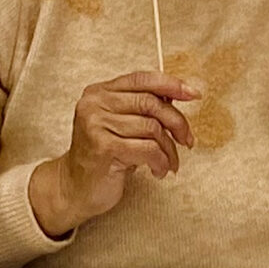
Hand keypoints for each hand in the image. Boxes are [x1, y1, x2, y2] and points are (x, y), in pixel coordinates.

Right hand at [27, 71, 198, 238]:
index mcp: (99, 92)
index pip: (141, 79)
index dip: (171, 84)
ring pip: (152, 128)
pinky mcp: (102, 147)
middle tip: (187, 140)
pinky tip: (158, 171)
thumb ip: (141, 109)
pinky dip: (160, 162)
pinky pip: (147, 149)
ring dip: (169, 149)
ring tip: (169, 163)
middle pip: (150, 103)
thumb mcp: (120, 126)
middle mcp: (94, 104)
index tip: (193, 93)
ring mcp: (96, 124)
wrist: (75, 189)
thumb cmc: (103, 158)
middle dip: (177, 122)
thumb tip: (178, 96)